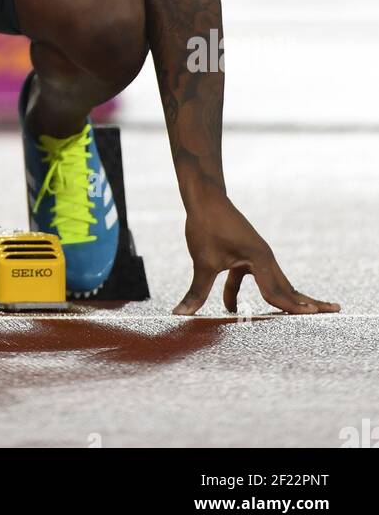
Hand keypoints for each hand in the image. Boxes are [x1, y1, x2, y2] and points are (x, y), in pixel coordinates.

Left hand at [174, 189, 340, 316]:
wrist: (204, 197)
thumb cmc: (206, 225)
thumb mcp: (203, 261)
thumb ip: (197, 291)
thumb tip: (180, 313)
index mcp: (260, 258)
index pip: (276, 291)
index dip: (291, 308)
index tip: (314, 317)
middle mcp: (264, 257)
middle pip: (287, 286)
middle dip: (307, 301)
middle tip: (334, 310)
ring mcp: (257, 255)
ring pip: (273, 282)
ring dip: (284, 298)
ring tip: (308, 311)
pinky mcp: (246, 253)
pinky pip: (252, 278)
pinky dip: (246, 292)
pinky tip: (230, 307)